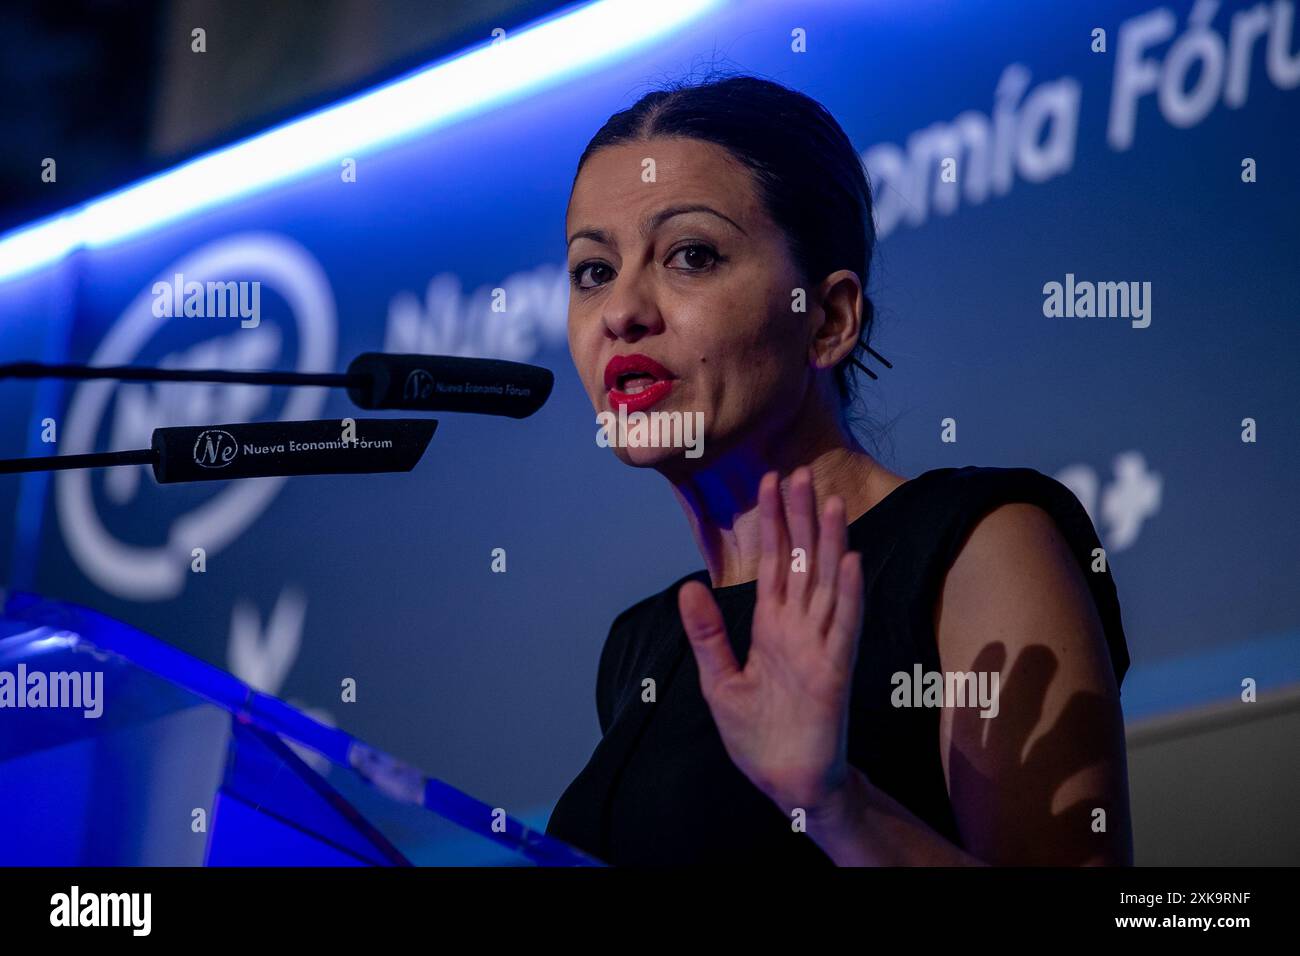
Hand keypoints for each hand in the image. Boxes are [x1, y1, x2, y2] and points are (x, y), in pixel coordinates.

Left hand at [677, 466, 864, 817]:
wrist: (785, 782)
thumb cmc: (757, 735)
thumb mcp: (719, 680)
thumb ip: (707, 634)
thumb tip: (686, 588)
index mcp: (772, 627)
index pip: (775, 563)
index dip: (773, 523)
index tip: (770, 483)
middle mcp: (799, 629)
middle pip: (803, 562)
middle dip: (801, 518)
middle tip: (800, 472)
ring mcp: (820, 647)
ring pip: (827, 584)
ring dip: (830, 544)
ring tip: (831, 502)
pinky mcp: (834, 672)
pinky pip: (844, 627)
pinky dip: (847, 593)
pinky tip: (850, 560)